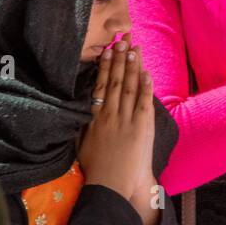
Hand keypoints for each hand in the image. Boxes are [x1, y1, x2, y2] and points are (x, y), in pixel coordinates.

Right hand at [79, 33, 154, 202]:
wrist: (113, 186)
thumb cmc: (97, 167)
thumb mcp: (82, 143)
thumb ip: (82, 123)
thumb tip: (79, 106)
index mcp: (95, 118)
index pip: (101, 85)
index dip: (105, 66)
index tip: (107, 49)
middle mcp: (111, 114)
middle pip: (117, 80)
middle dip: (120, 58)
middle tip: (123, 38)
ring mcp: (127, 119)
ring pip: (131, 86)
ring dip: (133, 65)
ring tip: (134, 48)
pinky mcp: (142, 126)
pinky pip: (144, 100)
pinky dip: (146, 85)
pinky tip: (147, 72)